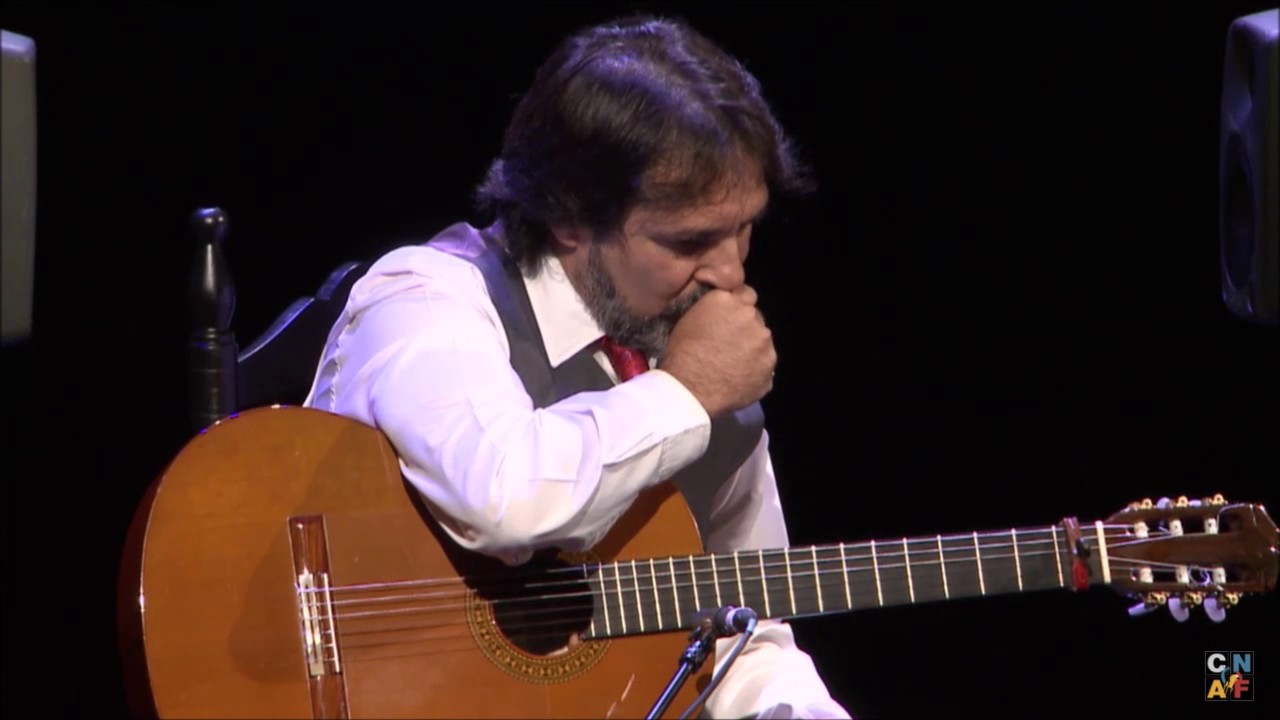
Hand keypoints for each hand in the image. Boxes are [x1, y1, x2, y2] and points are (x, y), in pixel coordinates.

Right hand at [659, 285, 775, 416]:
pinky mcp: (769, 365)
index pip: (744, 294)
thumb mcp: (689, 319)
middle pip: (754, 318)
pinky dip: (755, 369)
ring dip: (752, 349)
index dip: (737, 309)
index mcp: (727, 300)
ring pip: (762, 341)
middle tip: (729, 345)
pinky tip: (739, 378)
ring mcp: (764, 341)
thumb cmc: (681, 354)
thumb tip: (722, 316)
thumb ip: (713, 311)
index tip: (730, 321)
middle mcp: (750, 315)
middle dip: (745, 329)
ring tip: (733, 365)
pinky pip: (764, 364)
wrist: (688, 388)